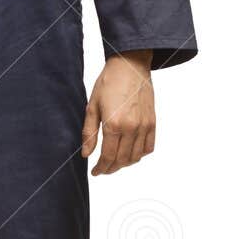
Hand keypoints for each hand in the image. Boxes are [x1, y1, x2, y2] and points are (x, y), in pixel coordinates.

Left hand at [81, 51, 155, 174]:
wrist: (130, 66)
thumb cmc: (108, 83)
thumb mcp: (92, 107)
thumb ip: (89, 133)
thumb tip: (86, 154)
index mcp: (114, 124)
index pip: (108, 156)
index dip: (101, 168)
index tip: (95, 172)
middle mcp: (132, 127)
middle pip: (123, 159)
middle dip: (111, 168)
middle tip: (103, 169)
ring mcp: (144, 125)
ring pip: (136, 156)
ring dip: (125, 163)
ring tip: (115, 162)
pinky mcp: (153, 122)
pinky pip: (149, 147)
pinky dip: (140, 154)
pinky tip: (130, 153)